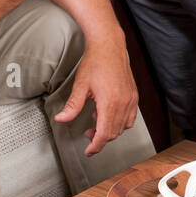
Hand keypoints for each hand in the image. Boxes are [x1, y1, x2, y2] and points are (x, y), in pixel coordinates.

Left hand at [54, 32, 138, 155]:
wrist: (109, 45)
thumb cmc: (96, 61)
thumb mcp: (80, 85)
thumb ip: (72, 106)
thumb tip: (62, 119)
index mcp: (110, 102)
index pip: (105, 134)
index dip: (96, 146)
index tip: (89, 151)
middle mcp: (124, 102)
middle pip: (114, 133)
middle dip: (100, 139)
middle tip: (88, 134)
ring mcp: (131, 99)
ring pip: (123, 126)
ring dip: (110, 130)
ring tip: (97, 122)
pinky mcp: (134, 94)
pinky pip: (131, 116)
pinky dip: (120, 121)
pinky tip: (109, 114)